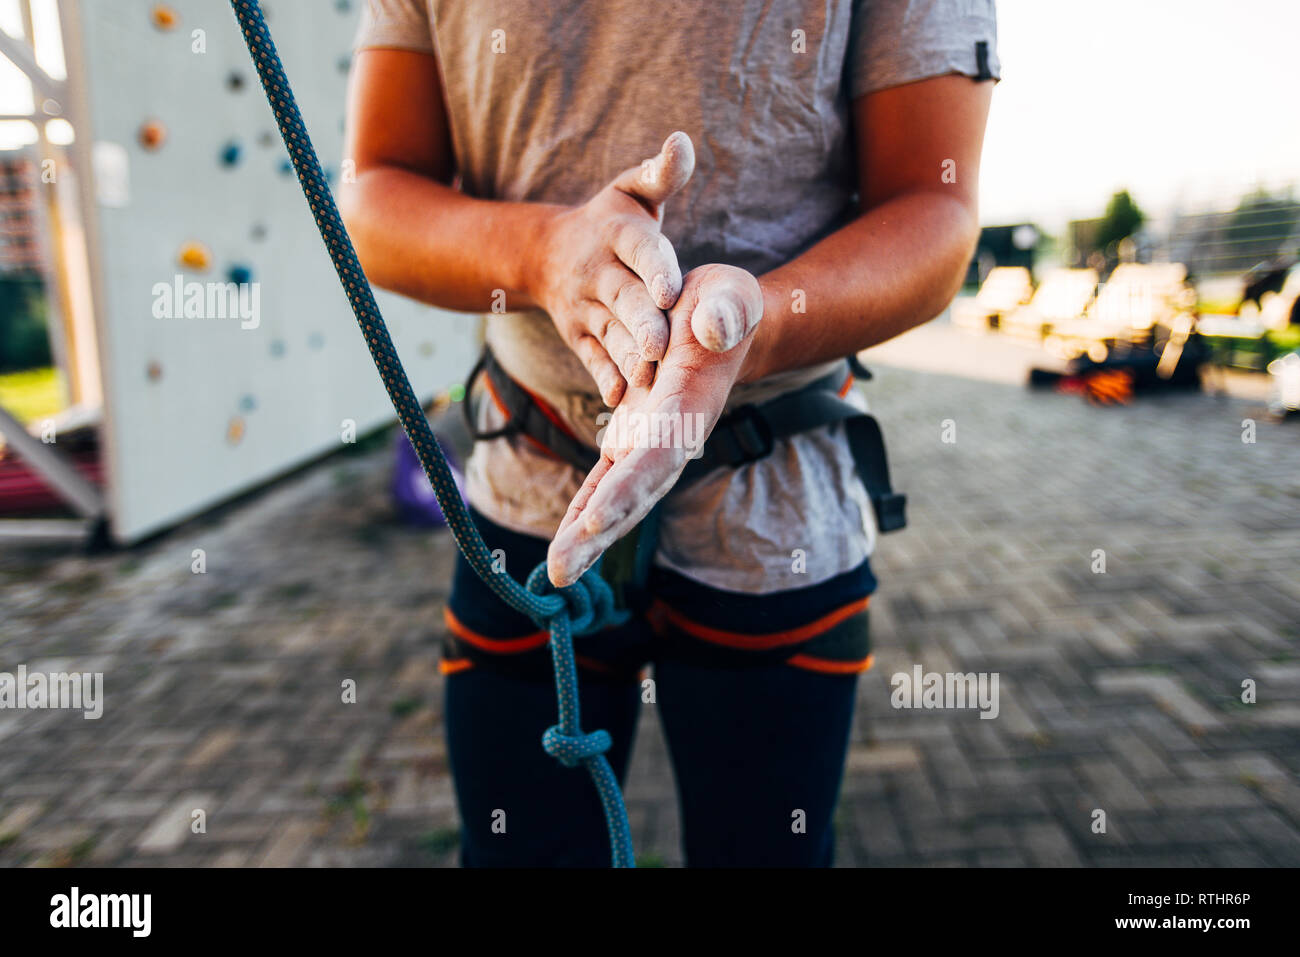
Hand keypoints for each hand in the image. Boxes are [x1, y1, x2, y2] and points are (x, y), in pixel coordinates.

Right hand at [526, 132, 695, 406]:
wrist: (544, 255)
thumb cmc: (610, 221)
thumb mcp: (631, 190)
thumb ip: (661, 173)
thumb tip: (682, 142)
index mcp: (617, 234)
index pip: (639, 250)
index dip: (654, 269)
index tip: (670, 291)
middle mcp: (597, 273)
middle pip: (622, 301)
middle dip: (641, 324)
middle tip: (661, 346)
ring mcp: (585, 309)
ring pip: (609, 336)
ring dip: (628, 359)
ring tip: (651, 380)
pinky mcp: (579, 337)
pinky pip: (591, 359)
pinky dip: (604, 379)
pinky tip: (620, 400)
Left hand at [547, 264, 763, 585]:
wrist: (719, 319)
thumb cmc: (724, 307)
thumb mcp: (731, 297)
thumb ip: (727, 312)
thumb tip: (713, 329)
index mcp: (688, 410)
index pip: (656, 457)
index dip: (628, 489)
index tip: (596, 522)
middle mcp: (670, 441)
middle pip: (632, 495)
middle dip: (596, 534)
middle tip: (560, 572)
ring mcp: (649, 448)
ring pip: (614, 501)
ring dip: (584, 539)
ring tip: (554, 577)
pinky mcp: (630, 444)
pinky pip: (603, 486)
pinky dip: (583, 516)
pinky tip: (563, 548)